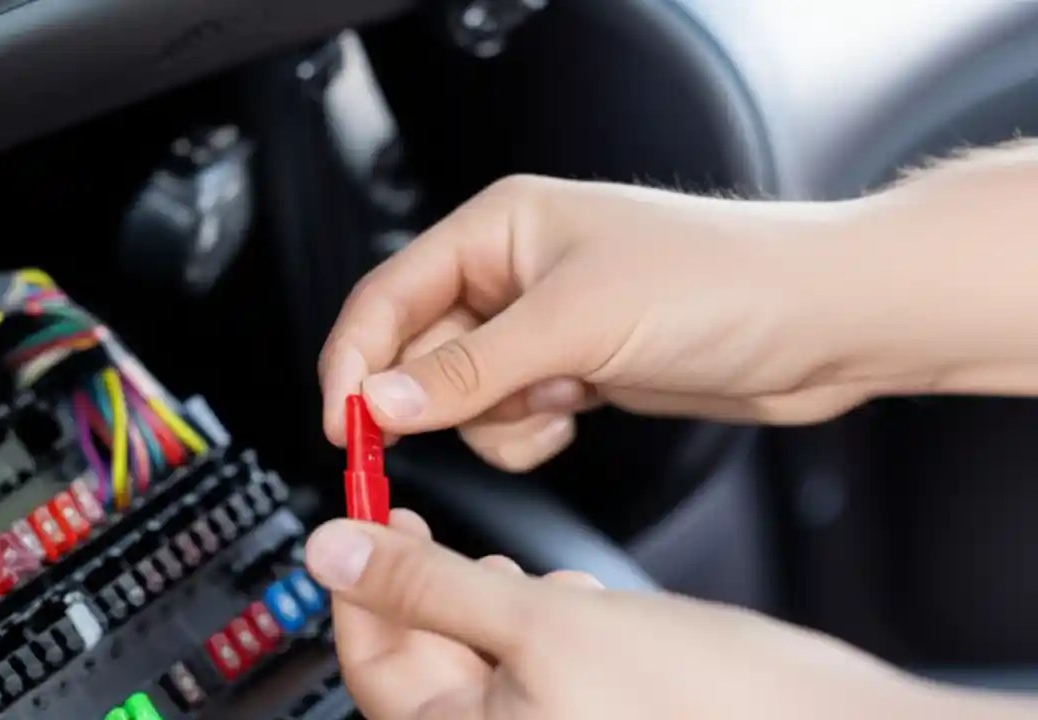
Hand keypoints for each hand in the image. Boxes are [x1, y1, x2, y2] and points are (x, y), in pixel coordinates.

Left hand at [306, 510, 1032, 719]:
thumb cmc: (698, 699)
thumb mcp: (538, 620)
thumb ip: (428, 586)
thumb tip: (337, 554)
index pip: (369, 663)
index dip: (354, 583)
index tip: (352, 521)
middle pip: (420, 659)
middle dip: (420, 586)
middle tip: (410, 520)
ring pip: (478, 657)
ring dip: (481, 599)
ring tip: (501, 561)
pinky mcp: (589, 716)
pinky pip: (533, 668)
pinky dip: (537, 622)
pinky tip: (567, 597)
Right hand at [319, 175, 904, 470]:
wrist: (822, 322)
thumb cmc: (721, 282)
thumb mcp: (577, 324)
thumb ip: (470, 369)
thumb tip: (381, 401)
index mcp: (499, 228)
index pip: (389, 297)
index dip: (354, 360)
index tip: (341, 425)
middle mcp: (514, 273)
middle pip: (420, 351)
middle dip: (436, 398)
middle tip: (457, 426)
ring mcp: (545, 326)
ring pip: (464, 395)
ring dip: (495, 419)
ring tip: (557, 401)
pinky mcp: (575, 370)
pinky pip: (512, 416)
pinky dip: (530, 430)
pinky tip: (577, 412)